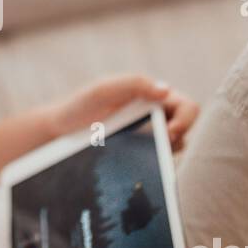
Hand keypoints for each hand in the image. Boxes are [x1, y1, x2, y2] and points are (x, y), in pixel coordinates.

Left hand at [46, 74, 200, 151]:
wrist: (60, 132)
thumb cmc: (82, 105)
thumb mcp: (105, 89)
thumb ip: (135, 84)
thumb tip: (166, 91)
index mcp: (153, 96)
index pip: (187, 107)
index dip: (186, 119)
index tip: (170, 131)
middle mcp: (156, 116)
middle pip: (186, 129)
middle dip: (177, 138)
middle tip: (159, 145)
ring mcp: (148, 136)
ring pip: (175, 148)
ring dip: (166, 152)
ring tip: (143, 153)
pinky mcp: (139, 154)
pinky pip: (158, 161)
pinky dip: (156, 164)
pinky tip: (138, 163)